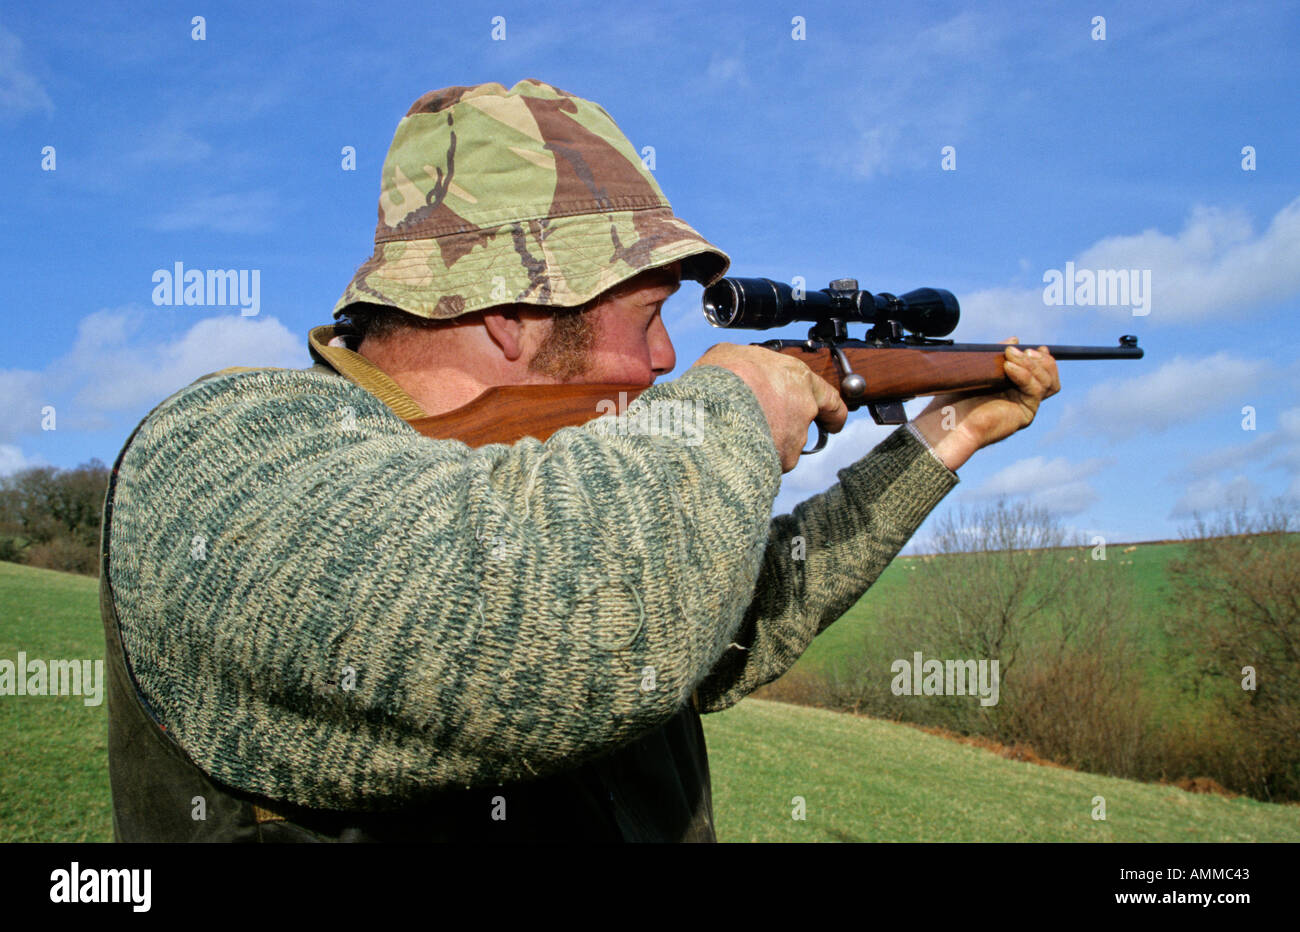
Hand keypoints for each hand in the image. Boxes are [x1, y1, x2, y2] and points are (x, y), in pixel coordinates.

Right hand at [692, 343, 847, 471]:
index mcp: (796, 376)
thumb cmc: (720, 376)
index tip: (833, 422)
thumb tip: (740, 372)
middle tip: (768, 432)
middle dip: (786, 430)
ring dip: (765, 444)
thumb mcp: (732, 354)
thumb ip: (749, 367)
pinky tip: (733, 452)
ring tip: (733, 436)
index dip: (832, 412)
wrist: (711, 406)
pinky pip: (768, 465)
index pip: (829, 398)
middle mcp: (803, 407)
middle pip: (802, 425)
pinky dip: (754, 462)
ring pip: (783, 446)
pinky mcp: (780, 461)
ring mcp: (793, 437)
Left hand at [911, 337, 1059, 470]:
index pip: (1041, 370)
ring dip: (1030, 364)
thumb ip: (997, 354)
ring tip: (1009, 356)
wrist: (949, 423)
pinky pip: (1035, 390)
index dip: (1042, 358)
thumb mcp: (978, 368)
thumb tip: (1015, 339)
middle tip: (1014, 350)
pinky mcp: (1025, 414)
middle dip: (1036, 359)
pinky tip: (1008, 367)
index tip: (1031, 347)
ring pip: (1047, 381)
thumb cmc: (955, 398)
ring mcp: (1025, 405)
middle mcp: (1022, 396)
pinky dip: (1024, 375)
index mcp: (1012, 385)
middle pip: (1048, 375)